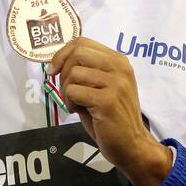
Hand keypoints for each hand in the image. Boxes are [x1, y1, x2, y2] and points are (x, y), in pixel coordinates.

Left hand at [49, 37, 172, 185]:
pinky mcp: (107, 100)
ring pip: (73, 73)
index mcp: (118, 60)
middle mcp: (120, 67)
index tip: (54, 70)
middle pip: (77, 54)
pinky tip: (80, 111)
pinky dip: (69, 102)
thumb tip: (55, 61)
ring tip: (78, 104)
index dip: (62, 53)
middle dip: (63, 73)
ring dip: (66, 91)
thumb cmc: (110, 115)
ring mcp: (116, 83)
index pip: (82, 42)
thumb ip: (86, 70)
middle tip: (68, 91)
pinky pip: (72, 91)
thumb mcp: (100, 86)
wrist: (131, 143)